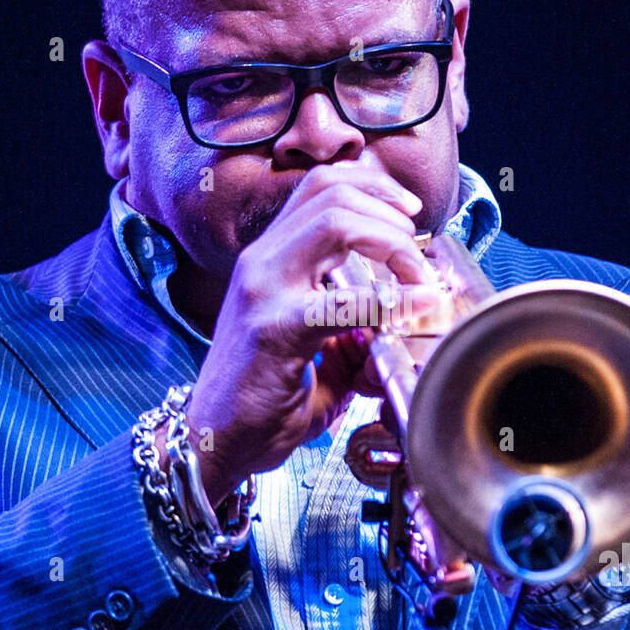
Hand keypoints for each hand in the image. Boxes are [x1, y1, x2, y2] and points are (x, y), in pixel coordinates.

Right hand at [183, 162, 433, 505]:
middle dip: (390, 211)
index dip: (374, 188)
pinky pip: (343, 300)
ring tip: (415, 276)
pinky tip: (415, 306)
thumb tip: (404, 325)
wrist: (210, 442)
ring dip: (390, 240)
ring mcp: (263, 289)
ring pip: (335, 221)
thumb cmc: (259, 400)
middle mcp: (262, 262)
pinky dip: (391, 299)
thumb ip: (357, 332)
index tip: (410, 216)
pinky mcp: (274, 328)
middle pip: (331, 191)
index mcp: (270, 258)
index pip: (321, 187)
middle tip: (419, 252)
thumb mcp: (316, 352)